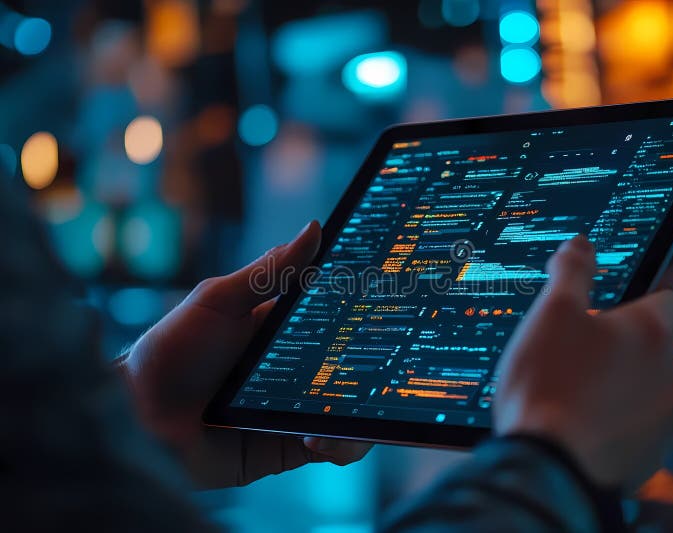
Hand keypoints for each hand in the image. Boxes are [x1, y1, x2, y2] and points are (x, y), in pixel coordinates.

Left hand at [122, 221, 371, 488]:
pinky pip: (330, 448)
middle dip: (375, 371)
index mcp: (284, 333)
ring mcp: (294, 410)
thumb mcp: (218, 300)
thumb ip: (268, 271)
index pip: (338, 323)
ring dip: (363, 416)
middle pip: (352, 369)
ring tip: (353, 416)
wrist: (135, 418)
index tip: (389, 312)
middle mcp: (295, 371)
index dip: (365, 319)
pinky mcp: (286, 447)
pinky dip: (339, 446)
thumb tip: (314, 228)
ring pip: (349, 412)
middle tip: (392, 369)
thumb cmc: (171, 349)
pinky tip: (321, 439)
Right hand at [493, 236, 672, 490]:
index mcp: (655, 331)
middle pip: (657, 350)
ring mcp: (668, 419)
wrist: (546, 464)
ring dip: (621, 389)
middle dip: (625, 352)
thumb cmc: (549, 382)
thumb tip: (580, 242)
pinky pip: (639, 429)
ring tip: (572, 396)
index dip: (633, 307)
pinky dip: (616, 425)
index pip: (667, 302)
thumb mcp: (551, 312)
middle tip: (577, 359)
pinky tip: (578, 426)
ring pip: (649, 391)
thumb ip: (571, 271)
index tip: (602, 318)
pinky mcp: (653, 456)